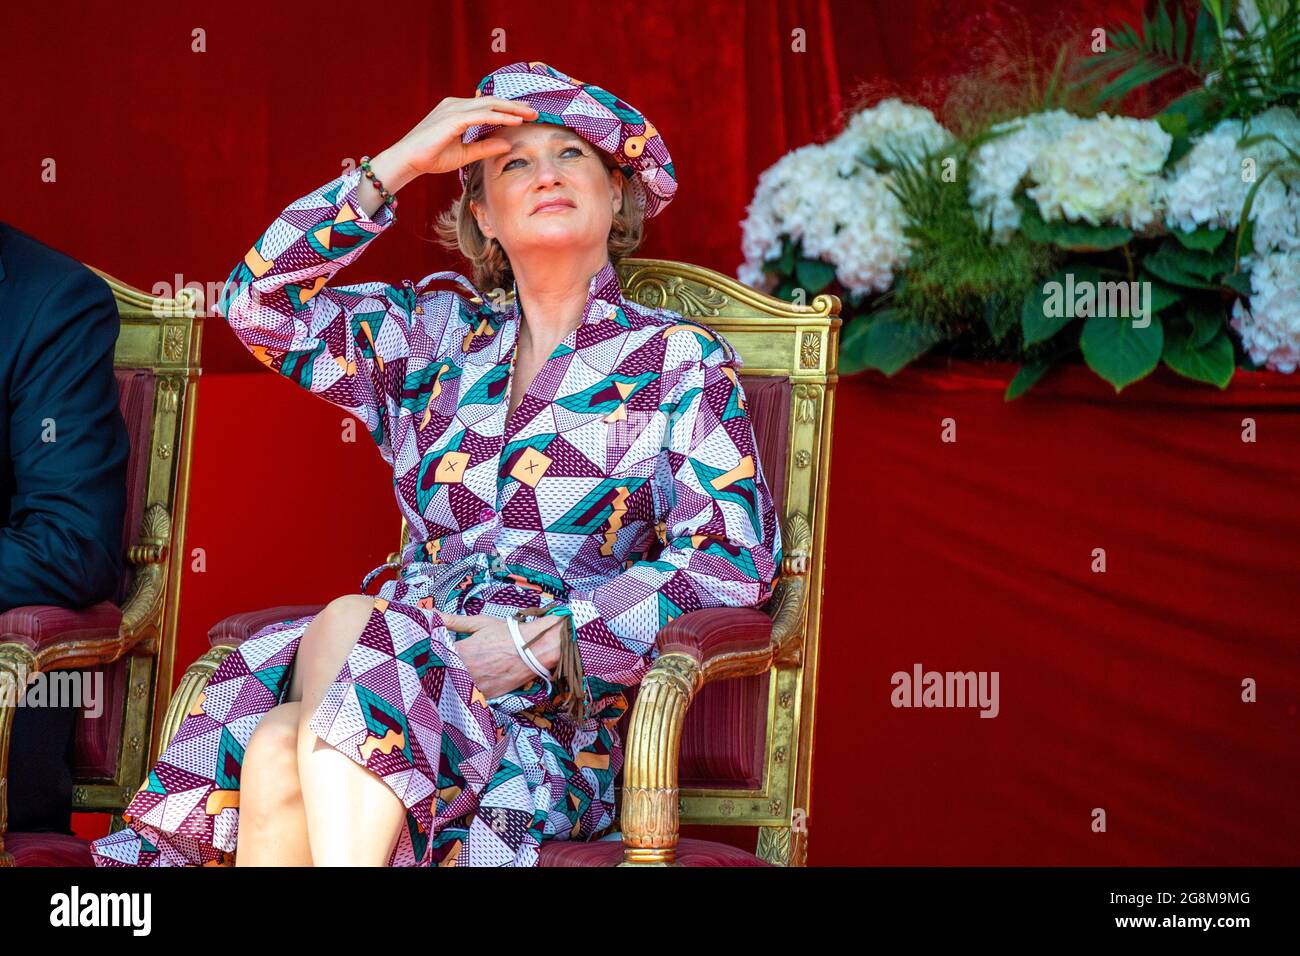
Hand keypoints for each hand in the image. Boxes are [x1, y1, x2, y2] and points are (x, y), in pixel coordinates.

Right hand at [384, 96, 539, 180]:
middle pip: (492, 101)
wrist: (408, 160)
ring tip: (530, 114)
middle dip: (515, 106)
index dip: (509, 109)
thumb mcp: (465, 154)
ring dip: (512, 109)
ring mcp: (453, 109)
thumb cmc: (432, 157)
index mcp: (458, 110)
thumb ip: (485, 147)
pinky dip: (499, 117)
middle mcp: (456, 105)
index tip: (527, 115)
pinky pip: (481, 116)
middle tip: (536, 112)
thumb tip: (506, 145)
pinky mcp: (452, 119)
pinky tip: (514, 121)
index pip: (488, 106)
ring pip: (489, 105)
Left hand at [438, 612, 562, 699]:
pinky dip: (464, 693)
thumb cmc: (507, 634)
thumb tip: (431, 614)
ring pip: (453, 689)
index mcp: (460, 652)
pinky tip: (462, 688)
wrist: (534, 650)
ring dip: (449, 684)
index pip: (433, 657)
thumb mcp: (479, 623)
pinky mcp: (487, 696)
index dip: (428, 656)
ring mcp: (476, 686)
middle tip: (431, 669)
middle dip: (435, 671)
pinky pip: (469, 697)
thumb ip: (452, 621)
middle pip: (441, 676)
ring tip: (445, 679)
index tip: (424, 655)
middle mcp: (465, 671)